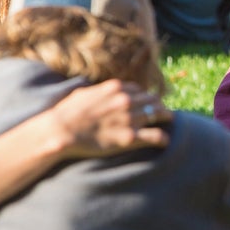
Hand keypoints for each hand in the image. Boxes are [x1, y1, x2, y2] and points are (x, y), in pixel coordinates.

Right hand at [45, 80, 171, 158]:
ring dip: (166, 117)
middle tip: (161, 112)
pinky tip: (165, 141)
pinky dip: (163, 139)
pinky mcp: (129, 137)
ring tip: (168, 121)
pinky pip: (157, 136)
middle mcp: (126, 101)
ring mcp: (129, 118)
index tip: (145, 103)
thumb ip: (98, 90)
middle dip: (158, 105)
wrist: (61, 131)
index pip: (139, 90)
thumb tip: (100, 89)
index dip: (143, 97)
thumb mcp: (83, 92)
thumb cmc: (66, 113)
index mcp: (116, 88)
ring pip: (160, 114)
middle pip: (153, 100)